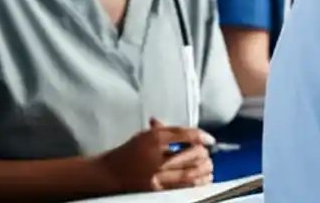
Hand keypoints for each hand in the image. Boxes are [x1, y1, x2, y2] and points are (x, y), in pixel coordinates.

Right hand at [96, 118, 215, 191]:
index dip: (201, 136)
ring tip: (209, 167)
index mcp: (154, 138)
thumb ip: (167, 130)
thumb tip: (190, 132)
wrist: (109, 173)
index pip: (183, 134)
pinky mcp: (155, 189)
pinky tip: (204, 179)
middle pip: (189, 154)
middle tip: (208, 154)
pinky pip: (181, 186)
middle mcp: (156, 155)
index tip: (210, 140)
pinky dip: (197, 182)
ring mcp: (155, 174)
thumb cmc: (129, 151)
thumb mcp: (145, 135)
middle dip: (203, 154)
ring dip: (203, 169)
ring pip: (188, 172)